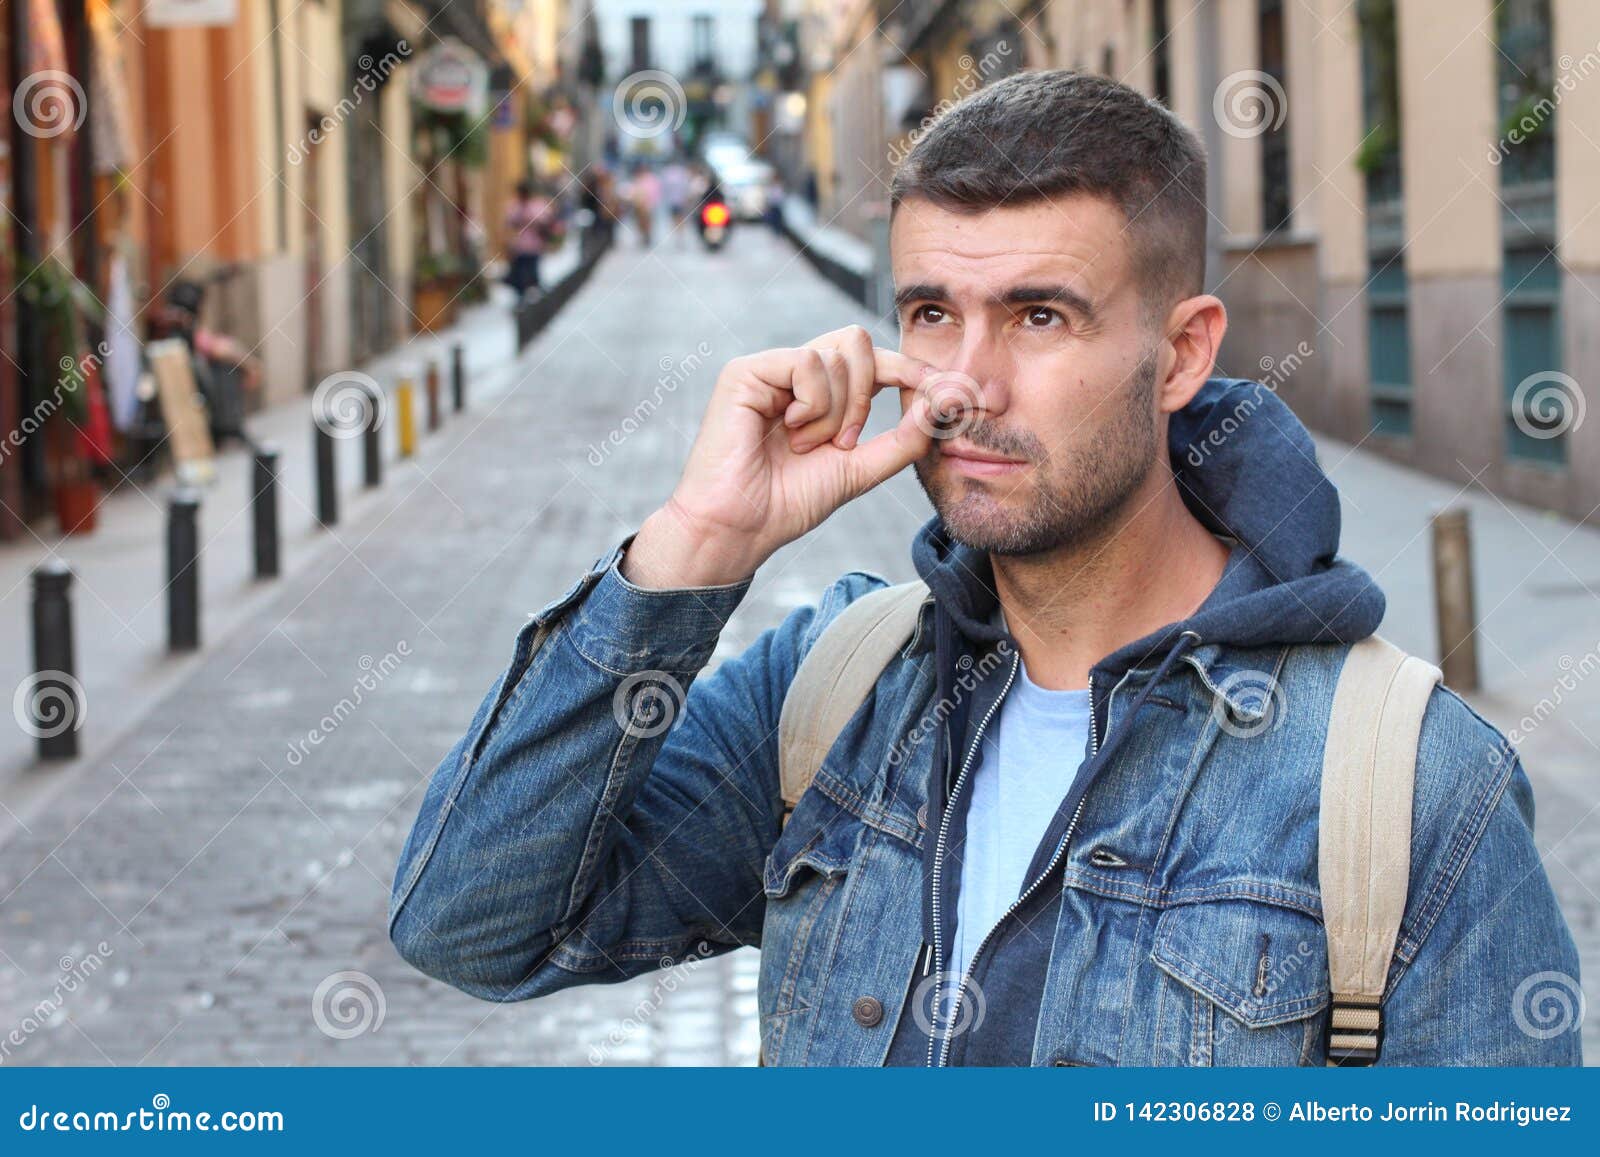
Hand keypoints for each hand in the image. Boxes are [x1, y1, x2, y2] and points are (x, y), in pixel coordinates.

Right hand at [623, 325, 950, 587]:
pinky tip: (790, 433)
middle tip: (845, 440)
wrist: (741, 528)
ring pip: (837, 355)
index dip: (908, 368)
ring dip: (836, 412)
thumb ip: (904, 438)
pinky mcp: (746, 371)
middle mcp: (792, 373)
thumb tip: (946, 401)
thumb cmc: (789, 502)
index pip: (871, 359)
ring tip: (804, 445)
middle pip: (857, 341)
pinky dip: (814, 405)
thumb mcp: (861, 468)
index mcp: (817, 392)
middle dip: (866, 392)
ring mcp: (768, 369)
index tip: (944, 389)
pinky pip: (808, 362)